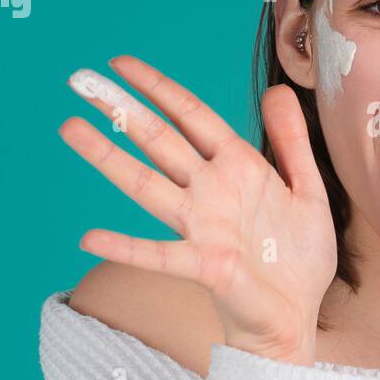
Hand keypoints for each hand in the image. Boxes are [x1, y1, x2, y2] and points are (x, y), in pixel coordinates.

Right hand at [59, 56, 335, 365]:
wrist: (298, 315)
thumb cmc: (299, 257)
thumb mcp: (308, 189)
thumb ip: (291, 142)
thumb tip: (277, 88)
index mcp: (237, 167)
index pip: (191, 116)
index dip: (158, 88)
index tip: (120, 64)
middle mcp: (210, 191)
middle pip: (159, 141)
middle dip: (120, 110)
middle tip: (78, 81)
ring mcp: (202, 227)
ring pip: (147, 185)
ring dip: (108, 159)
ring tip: (70, 129)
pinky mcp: (204, 265)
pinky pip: (158, 253)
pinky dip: (125, 247)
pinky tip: (89, 237)